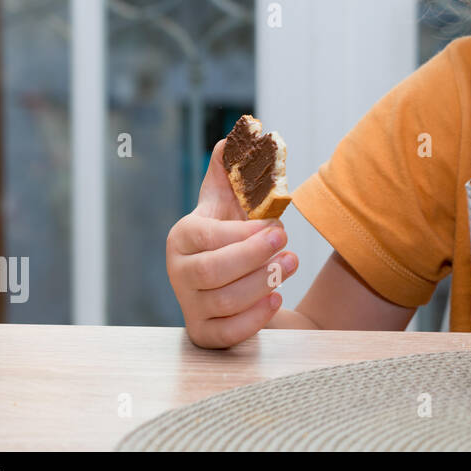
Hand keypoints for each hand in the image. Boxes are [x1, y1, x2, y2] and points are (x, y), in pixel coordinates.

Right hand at [166, 139, 298, 347]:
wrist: (237, 280)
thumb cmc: (234, 234)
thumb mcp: (232, 202)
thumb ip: (232, 171)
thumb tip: (235, 137)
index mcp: (184, 237)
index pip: (209, 238)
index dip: (245, 234)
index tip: (277, 226)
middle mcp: (180, 273)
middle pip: (213, 272)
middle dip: (254, 257)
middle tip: (288, 244)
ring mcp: (190, 306)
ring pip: (224, 302)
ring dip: (262, 283)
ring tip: (290, 264)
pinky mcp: (205, 334)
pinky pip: (227, 333)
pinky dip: (254, 317)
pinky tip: (276, 298)